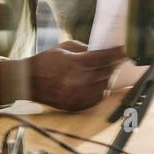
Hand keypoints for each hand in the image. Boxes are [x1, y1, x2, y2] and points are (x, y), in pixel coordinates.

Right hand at [0, 41, 125, 111]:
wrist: (26, 82)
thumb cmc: (45, 61)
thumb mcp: (65, 48)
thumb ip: (86, 49)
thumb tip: (104, 51)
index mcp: (76, 63)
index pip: (105, 57)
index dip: (118, 53)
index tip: (127, 50)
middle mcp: (80, 80)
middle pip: (108, 71)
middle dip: (114, 64)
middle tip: (118, 59)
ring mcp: (79, 95)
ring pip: (106, 85)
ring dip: (108, 77)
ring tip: (105, 71)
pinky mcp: (78, 105)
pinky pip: (98, 97)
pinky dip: (101, 90)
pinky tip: (97, 83)